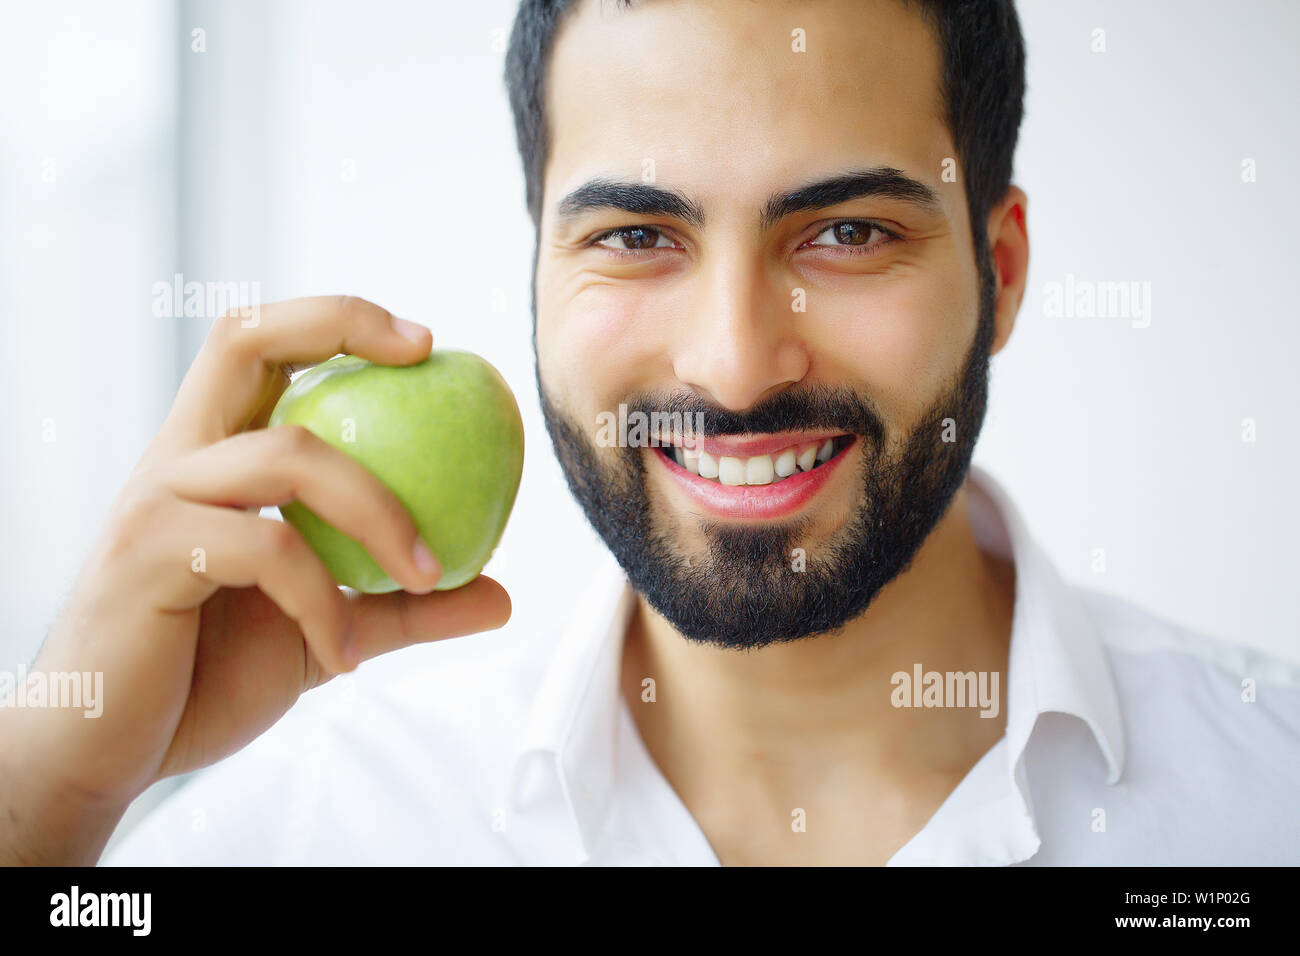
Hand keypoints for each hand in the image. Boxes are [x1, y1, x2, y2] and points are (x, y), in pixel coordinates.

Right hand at [0, 296, 511, 862]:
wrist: (107, 751)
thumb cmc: (206, 677)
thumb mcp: (327, 630)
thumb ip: (403, 607)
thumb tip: (500, 594)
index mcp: (213, 458)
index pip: (261, 347)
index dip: (338, 322)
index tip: (424, 342)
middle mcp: (179, 459)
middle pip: (246, 339)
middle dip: (339, 322)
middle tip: (425, 352)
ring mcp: (157, 501)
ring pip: (286, 455)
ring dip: (380, 515)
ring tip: (429, 579)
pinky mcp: (147, 554)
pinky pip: (268, 552)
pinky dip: (327, 604)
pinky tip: (345, 657)